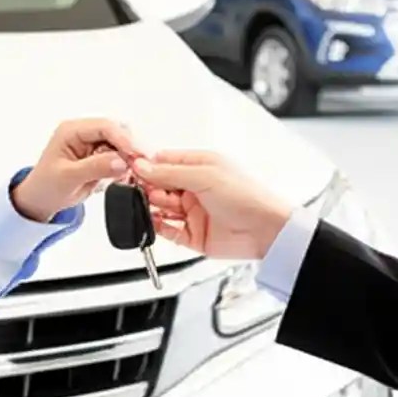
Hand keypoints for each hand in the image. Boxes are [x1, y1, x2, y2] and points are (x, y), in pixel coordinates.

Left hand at [12, 118, 139, 222]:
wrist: (40, 201)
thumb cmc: (46, 186)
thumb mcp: (68, 177)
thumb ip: (95, 167)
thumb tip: (121, 161)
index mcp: (71, 131)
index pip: (104, 127)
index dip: (123, 139)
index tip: (136, 154)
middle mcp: (84, 133)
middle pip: (117, 132)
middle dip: (129, 147)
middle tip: (140, 165)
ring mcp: (93, 144)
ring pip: (121, 143)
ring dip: (129, 157)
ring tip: (132, 173)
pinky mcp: (99, 156)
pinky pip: (120, 155)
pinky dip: (126, 165)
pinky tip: (124, 176)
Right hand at [130, 150, 293, 259]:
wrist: (266, 230)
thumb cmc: (248, 197)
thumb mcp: (205, 176)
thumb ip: (170, 173)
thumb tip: (144, 166)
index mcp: (200, 167)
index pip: (165, 161)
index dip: (147, 165)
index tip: (131, 167)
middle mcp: (196, 188)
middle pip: (159, 185)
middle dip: (147, 186)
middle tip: (137, 188)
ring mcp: (194, 211)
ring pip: (161, 207)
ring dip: (151, 206)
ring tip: (145, 204)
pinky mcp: (193, 235)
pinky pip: (168, 231)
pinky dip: (156, 227)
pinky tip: (151, 222)